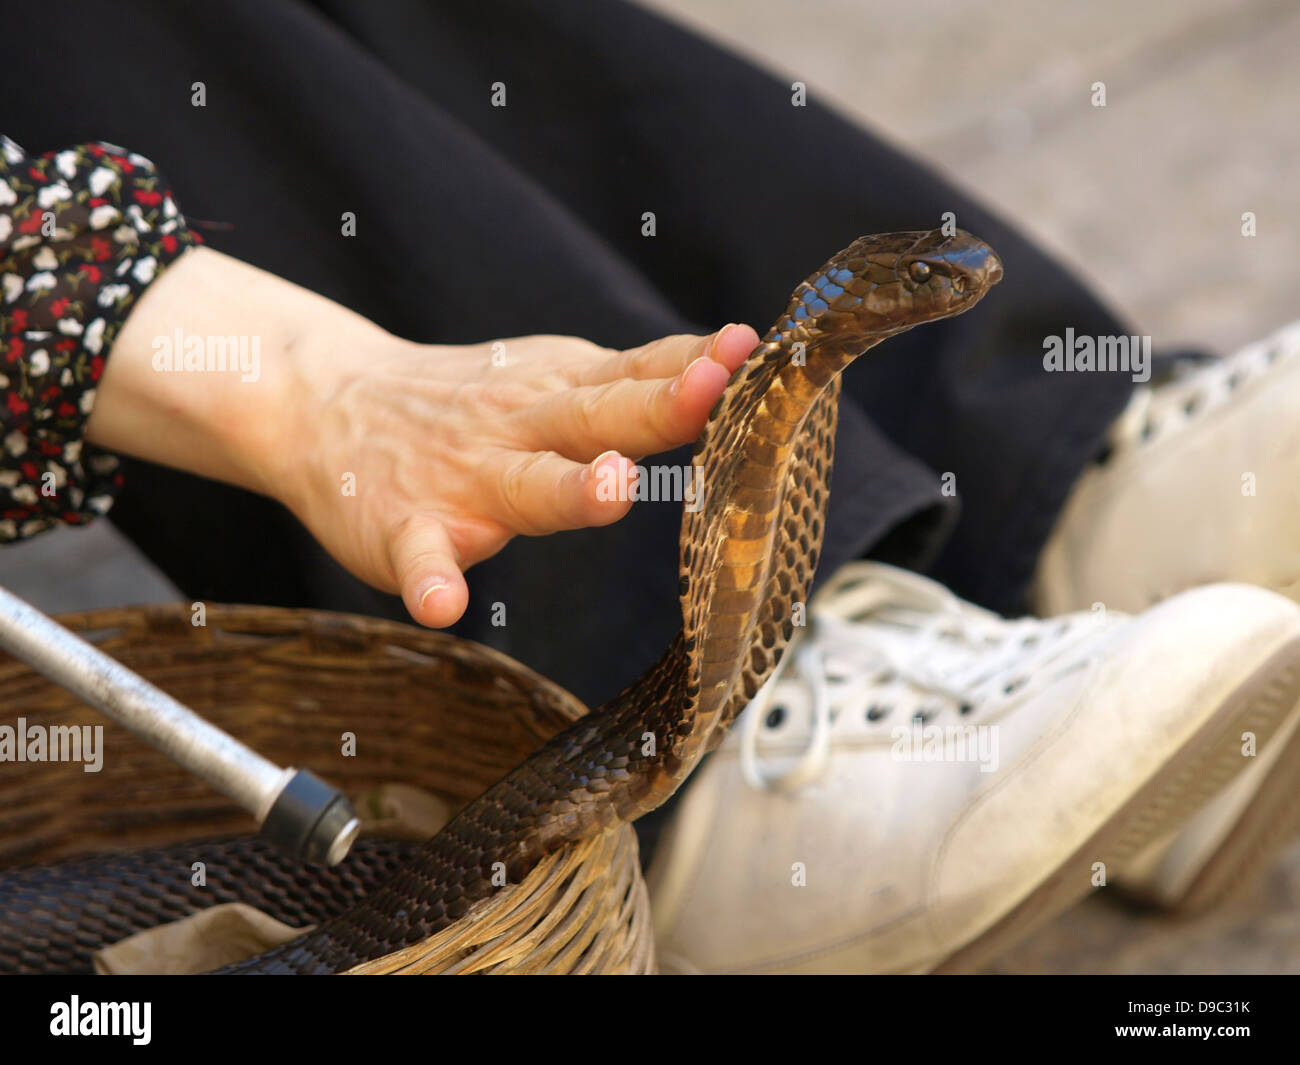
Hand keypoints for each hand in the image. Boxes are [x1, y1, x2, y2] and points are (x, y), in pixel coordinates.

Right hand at [89, 248, 757, 625]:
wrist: (331, 405)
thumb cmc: (471, 401)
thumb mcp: (554, 374)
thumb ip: (639, 377)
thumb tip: (738, 355)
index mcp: (561, 393)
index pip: (639, 376)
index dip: (696, 367)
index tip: (748, 351)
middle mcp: (521, 430)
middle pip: (599, 417)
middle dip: (657, 408)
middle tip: (710, 393)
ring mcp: (463, 481)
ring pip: (525, 486)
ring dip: (570, 488)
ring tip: (608, 488)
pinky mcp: (406, 529)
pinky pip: (420, 560)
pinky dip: (431, 580)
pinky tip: (444, 605)